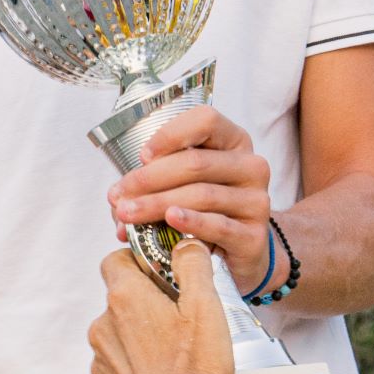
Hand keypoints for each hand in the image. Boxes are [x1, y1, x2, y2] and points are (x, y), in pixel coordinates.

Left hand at [88, 240, 234, 373]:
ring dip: (140, 341)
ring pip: (119, 338)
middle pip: (120, 301)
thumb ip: (193, 266)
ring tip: (175, 359)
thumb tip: (186, 245)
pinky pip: (119, 372)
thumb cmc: (195, 372)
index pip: (115, 259)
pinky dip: (137, 373)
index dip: (138, 261)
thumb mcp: (206, 307)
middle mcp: (104, 328)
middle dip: (146, 305)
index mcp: (125, 300)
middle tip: (179, 321)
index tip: (160, 272)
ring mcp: (101, 363)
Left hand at [107, 105, 274, 298]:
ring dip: (157, 203)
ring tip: (128, 214)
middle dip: (149, 179)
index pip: (206, 120)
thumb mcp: (183, 184)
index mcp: (234, 141)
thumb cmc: (206, 210)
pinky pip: (218, 225)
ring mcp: (257, 201)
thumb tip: (117, 198)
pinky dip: (191, 221)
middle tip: (119, 195)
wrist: (239, 253)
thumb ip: (153, 182)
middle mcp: (251, 166)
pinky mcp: (254, 235)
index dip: (171, 134)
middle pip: (196, 163)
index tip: (142, 156)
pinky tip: (170, 219)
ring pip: (201, 194)